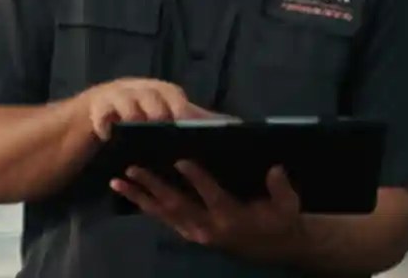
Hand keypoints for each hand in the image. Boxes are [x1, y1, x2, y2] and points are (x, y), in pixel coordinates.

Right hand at [81, 79, 222, 140]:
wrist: (105, 104)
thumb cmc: (146, 109)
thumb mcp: (171, 110)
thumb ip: (198, 117)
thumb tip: (235, 122)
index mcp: (163, 91)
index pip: (175, 97)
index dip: (182, 111)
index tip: (189, 127)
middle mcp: (142, 89)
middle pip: (152, 99)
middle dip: (158, 114)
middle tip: (165, 132)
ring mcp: (119, 97)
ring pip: (128, 106)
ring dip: (133, 117)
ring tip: (139, 134)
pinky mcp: (98, 108)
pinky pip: (101, 116)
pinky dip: (105, 125)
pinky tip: (108, 136)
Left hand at [111, 161, 305, 263]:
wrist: (276, 247)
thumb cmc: (281, 220)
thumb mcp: (289, 205)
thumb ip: (280, 188)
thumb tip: (275, 169)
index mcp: (232, 218)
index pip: (211, 196)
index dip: (196, 178)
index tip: (180, 160)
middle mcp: (209, 228)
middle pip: (177, 205)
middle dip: (153, 186)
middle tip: (133, 169)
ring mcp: (197, 233)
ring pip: (164, 215)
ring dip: (141, 198)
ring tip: (119, 183)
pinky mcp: (192, 234)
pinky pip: (166, 220)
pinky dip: (148, 207)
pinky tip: (132, 195)